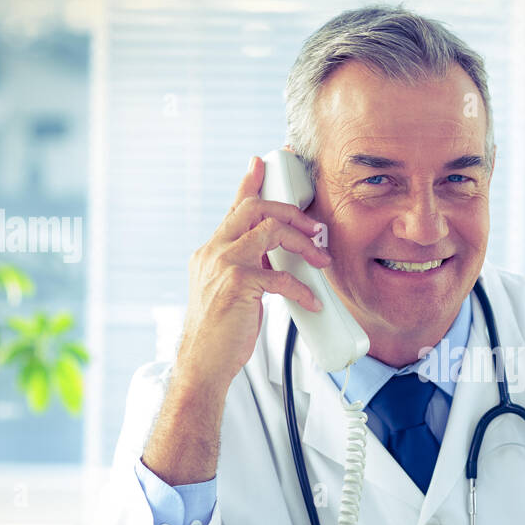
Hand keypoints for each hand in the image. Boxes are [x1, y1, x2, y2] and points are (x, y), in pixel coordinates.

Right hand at [174, 154, 331, 390]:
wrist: (203, 362)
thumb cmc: (220, 332)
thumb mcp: (230, 291)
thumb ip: (248, 269)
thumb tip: (278, 261)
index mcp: (212, 250)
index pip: (234, 208)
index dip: (250, 183)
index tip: (261, 162)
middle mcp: (213, 251)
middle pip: (255, 208)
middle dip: (290, 211)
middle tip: (314, 229)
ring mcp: (223, 266)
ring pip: (270, 232)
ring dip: (302, 244)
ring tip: (320, 260)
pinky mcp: (237, 285)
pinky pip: (280, 277)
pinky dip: (302, 289)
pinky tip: (312, 301)